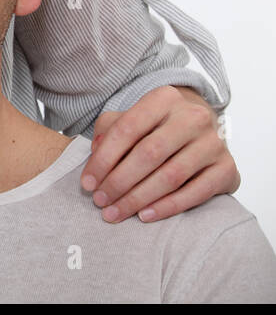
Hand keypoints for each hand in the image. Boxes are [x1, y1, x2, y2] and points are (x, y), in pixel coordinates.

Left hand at [80, 85, 238, 222]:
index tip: (87, 183)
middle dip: (119, 182)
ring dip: (138, 198)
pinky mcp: (227, 168)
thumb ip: (108, 130)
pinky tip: (145, 215)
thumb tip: (96, 153)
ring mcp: (214, 143)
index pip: (127, 129)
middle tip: (100, 201)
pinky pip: (196, 193)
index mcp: (164, 98)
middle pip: (149, 154)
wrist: (200, 131)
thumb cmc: (155, 127)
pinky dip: (168, 207)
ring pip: (171, 176)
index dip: (103, 159)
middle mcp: (193, 117)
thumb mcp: (129, 119)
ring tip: (116, 212)